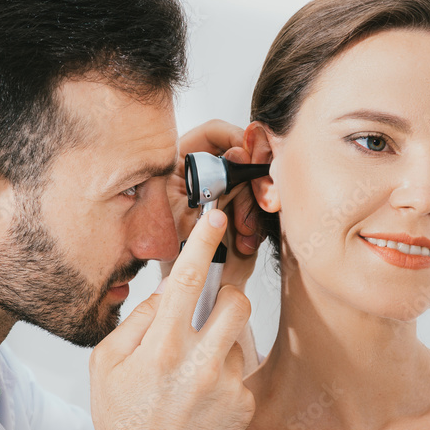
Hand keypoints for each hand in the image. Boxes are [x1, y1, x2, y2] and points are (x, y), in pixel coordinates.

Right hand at [77, 210, 255, 429]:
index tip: (216, 218)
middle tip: (211, 308)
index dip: (204, 242)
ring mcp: (226, 386)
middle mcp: (198, 363)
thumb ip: (136, 322)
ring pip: (240, 338)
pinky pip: (243, 373)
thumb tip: (165, 295)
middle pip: (236, 302)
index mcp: (161, 346)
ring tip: (195, 371)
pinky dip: (226, 376)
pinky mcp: (244, 407)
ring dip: (222, 342)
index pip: (188, 279)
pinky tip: (203, 400)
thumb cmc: (121, 421)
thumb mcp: (106, 365)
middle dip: (228, 296)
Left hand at [164, 120, 265, 289]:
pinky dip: (257, 226)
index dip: (234, 138)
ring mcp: (226, 198)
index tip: (246, 155)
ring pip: (255, 184)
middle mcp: (207, 178)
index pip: (213, 134)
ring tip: (243, 231)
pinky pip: (261, 211)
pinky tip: (244, 242)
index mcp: (181, 166)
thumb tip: (235, 156)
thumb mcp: (176, 211)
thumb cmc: (167, 256)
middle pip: (242, 158)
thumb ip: (203, 180)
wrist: (184, 295)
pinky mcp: (242, 218)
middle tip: (261, 195)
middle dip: (254, 178)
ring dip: (255, 207)